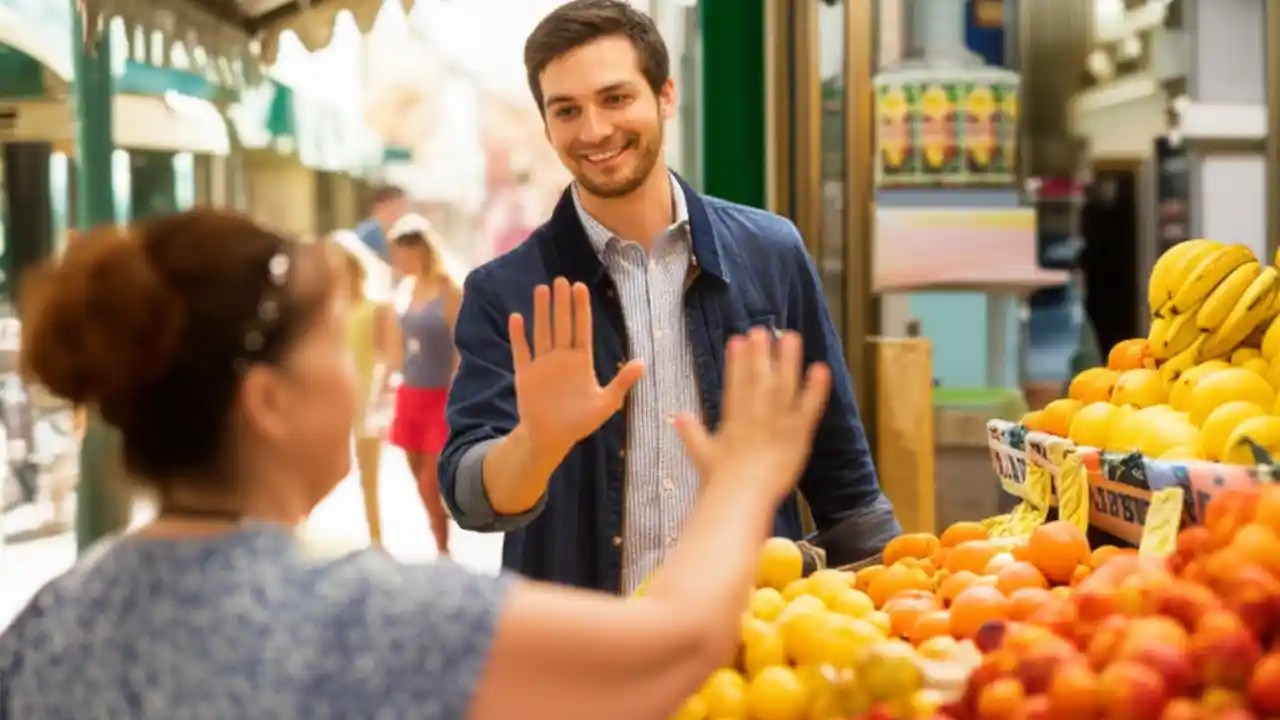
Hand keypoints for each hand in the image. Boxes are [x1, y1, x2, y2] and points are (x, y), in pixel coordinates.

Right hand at [509, 277, 643, 454]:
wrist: (552, 438)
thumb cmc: (580, 421)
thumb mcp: (606, 403)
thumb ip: (622, 382)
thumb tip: (642, 362)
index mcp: (581, 361)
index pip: (581, 329)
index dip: (580, 308)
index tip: (580, 287)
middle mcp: (561, 358)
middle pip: (562, 325)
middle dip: (562, 303)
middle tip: (561, 279)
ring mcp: (542, 364)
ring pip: (542, 332)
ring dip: (541, 312)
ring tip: (541, 289)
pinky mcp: (525, 375)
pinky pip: (521, 352)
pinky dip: (518, 336)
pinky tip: (517, 318)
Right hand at [675, 328, 829, 502]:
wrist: (741, 499)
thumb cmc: (721, 482)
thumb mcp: (702, 456)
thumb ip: (692, 433)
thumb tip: (677, 416)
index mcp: (733, 420)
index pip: (735, 384)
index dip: (736, 361)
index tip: (737, 339)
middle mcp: (755, 417)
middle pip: (759, 379)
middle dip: (760, 353)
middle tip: (761, 330)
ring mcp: (777, 424)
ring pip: (784, 386)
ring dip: (788, 360)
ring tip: (790, 337)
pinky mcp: (798, 435)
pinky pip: (808, 408)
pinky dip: (815, 389)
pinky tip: (820, 369)